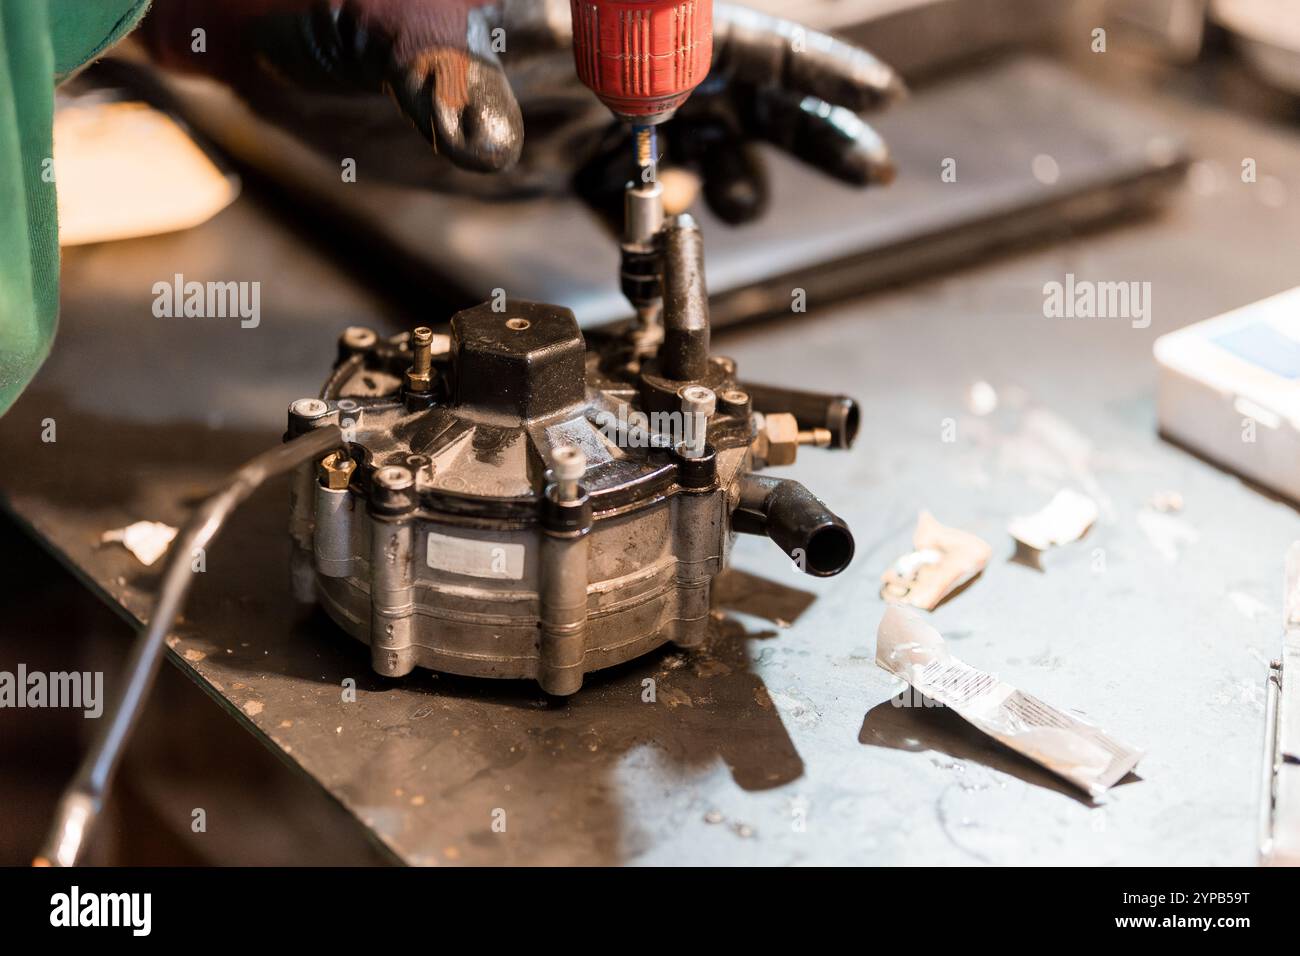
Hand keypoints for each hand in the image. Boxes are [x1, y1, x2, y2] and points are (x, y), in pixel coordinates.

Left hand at [140, 1, 903, 219]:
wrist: (292, 54)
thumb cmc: (344, 10)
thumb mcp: (397, 31)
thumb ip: (450, 79)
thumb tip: (489, 134)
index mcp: (595, 15)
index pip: (723, 35)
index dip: (806, 68)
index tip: (876, 94)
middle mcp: (601, 58)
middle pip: (732, 85)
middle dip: (803, 124)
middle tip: (868, 164)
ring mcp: (578, 105)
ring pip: (689, 140)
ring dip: (734, 174)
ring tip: (747, 209)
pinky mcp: (545, 152)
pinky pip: (626, 184)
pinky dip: (656, 212)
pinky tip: (674, 234)